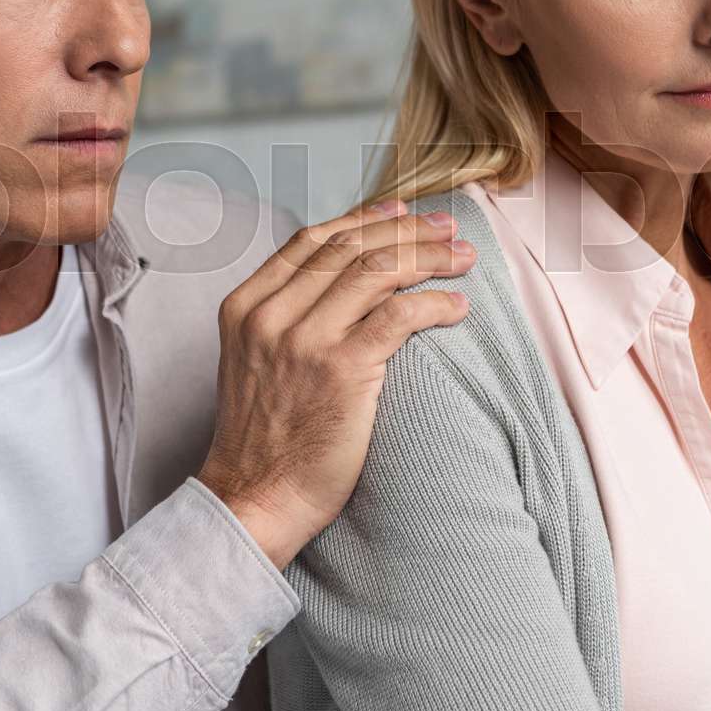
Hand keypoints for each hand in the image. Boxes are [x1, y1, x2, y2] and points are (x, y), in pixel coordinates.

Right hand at [198, 201, 474, 568]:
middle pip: (349, 246)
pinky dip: (434, 303)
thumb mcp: (255, 361)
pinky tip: (457, 307)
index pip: (311, 240)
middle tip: (449, 228)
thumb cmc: (266, 439)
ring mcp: (304, 341)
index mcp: (246, 306)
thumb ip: (287, 318)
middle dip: (407, 229)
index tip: (402, 212)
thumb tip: (344, 282)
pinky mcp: (340, 370)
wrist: (255, 499)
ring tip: (463, 259)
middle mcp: (271, 315)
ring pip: (377, 270)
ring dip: (429, 257)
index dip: (363, 218)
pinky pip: (399, 316)